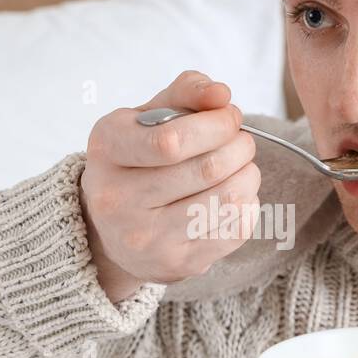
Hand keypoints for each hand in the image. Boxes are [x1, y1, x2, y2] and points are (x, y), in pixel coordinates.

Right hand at [79, 70, 259, 301]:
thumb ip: (186, 93)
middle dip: (240, 147)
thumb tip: (222, 95)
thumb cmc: (139, 159)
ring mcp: (146, 239)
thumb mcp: (147, 116)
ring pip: (228, 200)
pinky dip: (247, 205)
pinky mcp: (176, 264)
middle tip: (241, 142)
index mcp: (108, 150)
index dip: (216, 125)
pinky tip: (233, 196)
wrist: (113, 228)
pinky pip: (235, 230)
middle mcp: (117, 200)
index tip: (231, 116)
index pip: (171, 141)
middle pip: (207, 169)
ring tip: (241, 166)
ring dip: (249, 175)